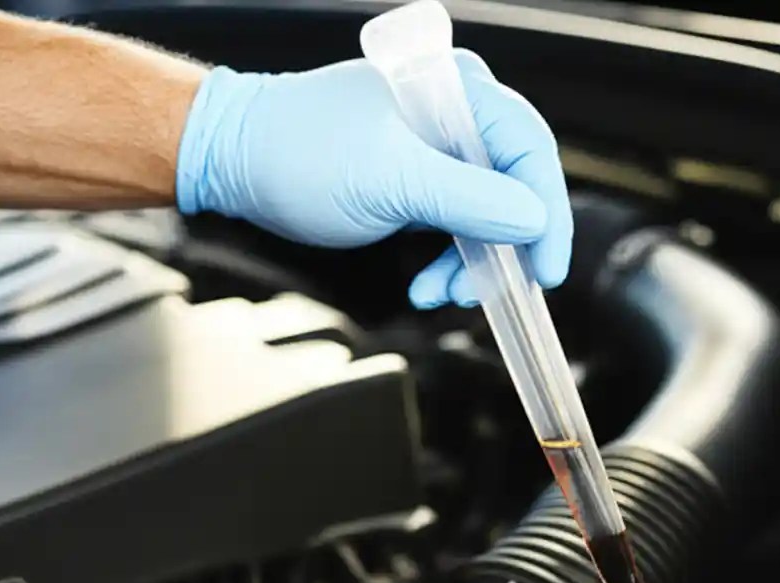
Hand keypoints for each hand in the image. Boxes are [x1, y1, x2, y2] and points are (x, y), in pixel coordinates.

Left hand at [175, 51, 571, 308]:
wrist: (233, 160)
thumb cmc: (299, 152)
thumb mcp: (391, 181)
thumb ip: (469, 200)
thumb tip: (533, 221)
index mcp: (457, 90)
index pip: (530, 149)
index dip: (546, 213)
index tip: (545, 268)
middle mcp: (455, 113)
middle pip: (517, 184)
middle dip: (507, 247)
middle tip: (497, 292)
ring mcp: (438, 148)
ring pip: (489, 213)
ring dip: (475, 263)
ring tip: (445, 295)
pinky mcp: (420, 180)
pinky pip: (458, 224)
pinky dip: (450, 261)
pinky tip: (427, 289)